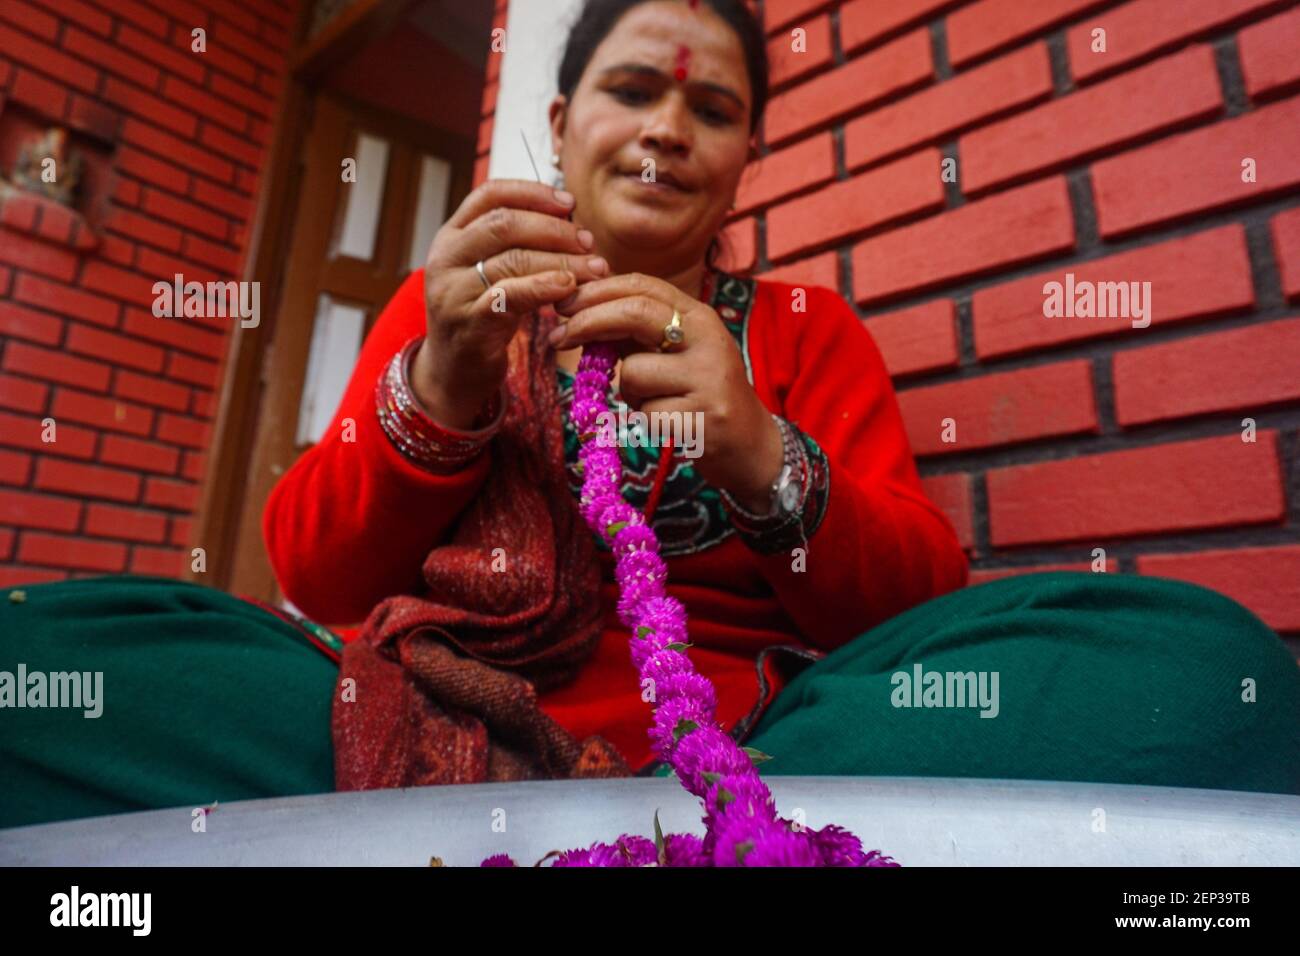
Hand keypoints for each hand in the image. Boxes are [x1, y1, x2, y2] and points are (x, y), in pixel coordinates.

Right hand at [413, 179, 609, 427]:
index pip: (490, 194)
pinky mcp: (469, 323)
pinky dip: (544, 287)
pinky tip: (569, 287)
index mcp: (452, 236)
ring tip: (594, 267)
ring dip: (561, 259)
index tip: (570, 203)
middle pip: (505, 224)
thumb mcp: (492, 271)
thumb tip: (569, 215)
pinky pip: (509, 296)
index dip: (533, 193)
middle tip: (589, 241)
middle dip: (555, 229)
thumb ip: (516, 243)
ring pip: (512, 259)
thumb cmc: (483, 315)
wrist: (453, 371)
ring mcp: (453, 291)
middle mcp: (446, 258)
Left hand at [549, 273, 782, 508]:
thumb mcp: (676, 353)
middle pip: (635, 312)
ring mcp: (708, 378)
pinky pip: (644, 413)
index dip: (596, 291)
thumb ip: (637, 331)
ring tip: (651, 402)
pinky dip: (644, 421)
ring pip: (632, 372)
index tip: (563, 304)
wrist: (749, 445)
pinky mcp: (703, 418)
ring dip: (626, 391)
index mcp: (700, 316)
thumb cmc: (700, 394)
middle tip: (559, 337)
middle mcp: (708, 340)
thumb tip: (579, 310)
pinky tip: (668, 424)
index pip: (642, 285)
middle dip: (588, 321)